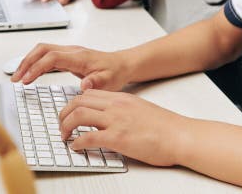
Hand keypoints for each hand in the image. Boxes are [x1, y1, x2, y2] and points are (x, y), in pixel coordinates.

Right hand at [11, 44, 129, 90]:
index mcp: (79, 57)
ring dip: (28, 62)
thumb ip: (96, 83)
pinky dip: (35, 64)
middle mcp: (72, 51)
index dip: (36, 68)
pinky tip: (30, 74)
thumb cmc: (114, 72)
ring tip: (18, 77)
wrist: (121, 65)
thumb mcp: (108, 82)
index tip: (26, 80)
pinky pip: (47, 56)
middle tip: (16, 78)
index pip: (52, 57)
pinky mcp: (67, 57)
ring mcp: (69, 53)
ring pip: (42, 51)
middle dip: (26, 62)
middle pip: (42, 49)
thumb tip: (84, 86)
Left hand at [59, 89, 189, 166]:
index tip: (69, 114)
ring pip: (78, 115)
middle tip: (61, 126)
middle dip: (64, 113)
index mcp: (121, 98)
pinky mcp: (118, 138)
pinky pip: (88, 137)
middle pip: (78, 101)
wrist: (180, 135)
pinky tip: (76, 147)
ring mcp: (116, 120)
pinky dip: (77, 142)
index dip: (74, 104)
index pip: (89, 94)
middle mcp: (116, 106)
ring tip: (64, 136)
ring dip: (65, 126)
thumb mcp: (140, 110)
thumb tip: (109, 120)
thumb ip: (123, 111)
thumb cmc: (165, 127)